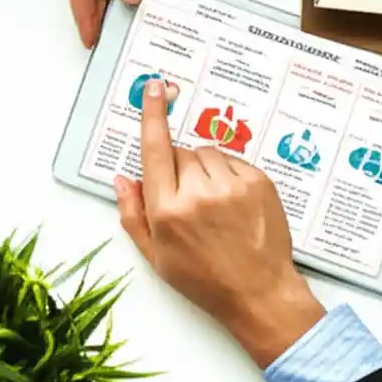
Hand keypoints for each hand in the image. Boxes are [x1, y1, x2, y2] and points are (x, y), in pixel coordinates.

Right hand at [114, 79, 325, 366]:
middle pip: (180, 152)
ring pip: (207, 153)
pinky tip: (232, 203)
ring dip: (204, 168)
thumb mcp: (156, 256)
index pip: (155, 150)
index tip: (154, 88)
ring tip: (213, 203)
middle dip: (178, 167)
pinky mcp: (259, 183)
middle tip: (187, 198)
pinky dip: (229, 175)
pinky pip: (234, 160)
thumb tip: (122, 179)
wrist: (260, 293)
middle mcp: (198, 193)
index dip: (152, 115)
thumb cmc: (204, 279)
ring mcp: (232, 186)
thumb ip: (132, 214)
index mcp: (167, 211)